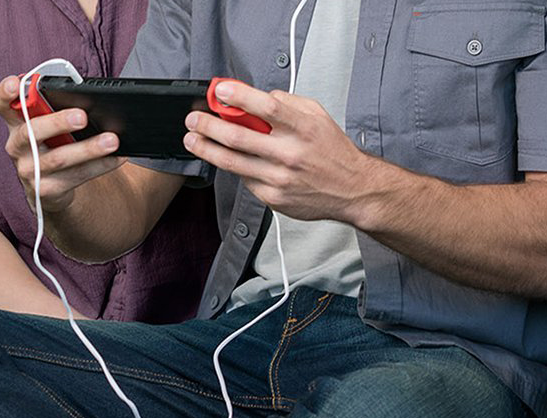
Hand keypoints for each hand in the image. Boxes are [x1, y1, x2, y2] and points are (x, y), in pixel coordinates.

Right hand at [0, 75, 124, 213]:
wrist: (51, 190)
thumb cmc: (54, 146)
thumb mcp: (50, 129)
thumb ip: (57, 112)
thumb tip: (93, 101)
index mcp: (16, 124)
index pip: (1, 104)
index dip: (4, 93)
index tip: (15, 83)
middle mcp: (17, 147)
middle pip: (31, 132)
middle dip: (57, 122)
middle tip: (83, 116)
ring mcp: (28, 170)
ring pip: (58, 158)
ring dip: (88, 148)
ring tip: (112, 140)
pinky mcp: (45, 190)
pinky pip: (75, 177)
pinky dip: (99, 166)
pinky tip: (115, 158)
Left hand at [182, 81, 377, 222]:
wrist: (353, 190)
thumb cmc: (334, 152)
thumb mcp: (318, 116)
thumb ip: (288, 103)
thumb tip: (255, 97)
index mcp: (303, 128)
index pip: (266, 107)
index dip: (238, 96)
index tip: (219, 90)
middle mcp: (290, 154)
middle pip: (238, 136)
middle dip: (209, 125)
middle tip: (194, 119)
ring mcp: (280, 178)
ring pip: (233, 162)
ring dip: (207, 148)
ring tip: (193, 139)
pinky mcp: (274, 198)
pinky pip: (245, 180)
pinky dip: (234, 167)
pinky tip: (226, 159)